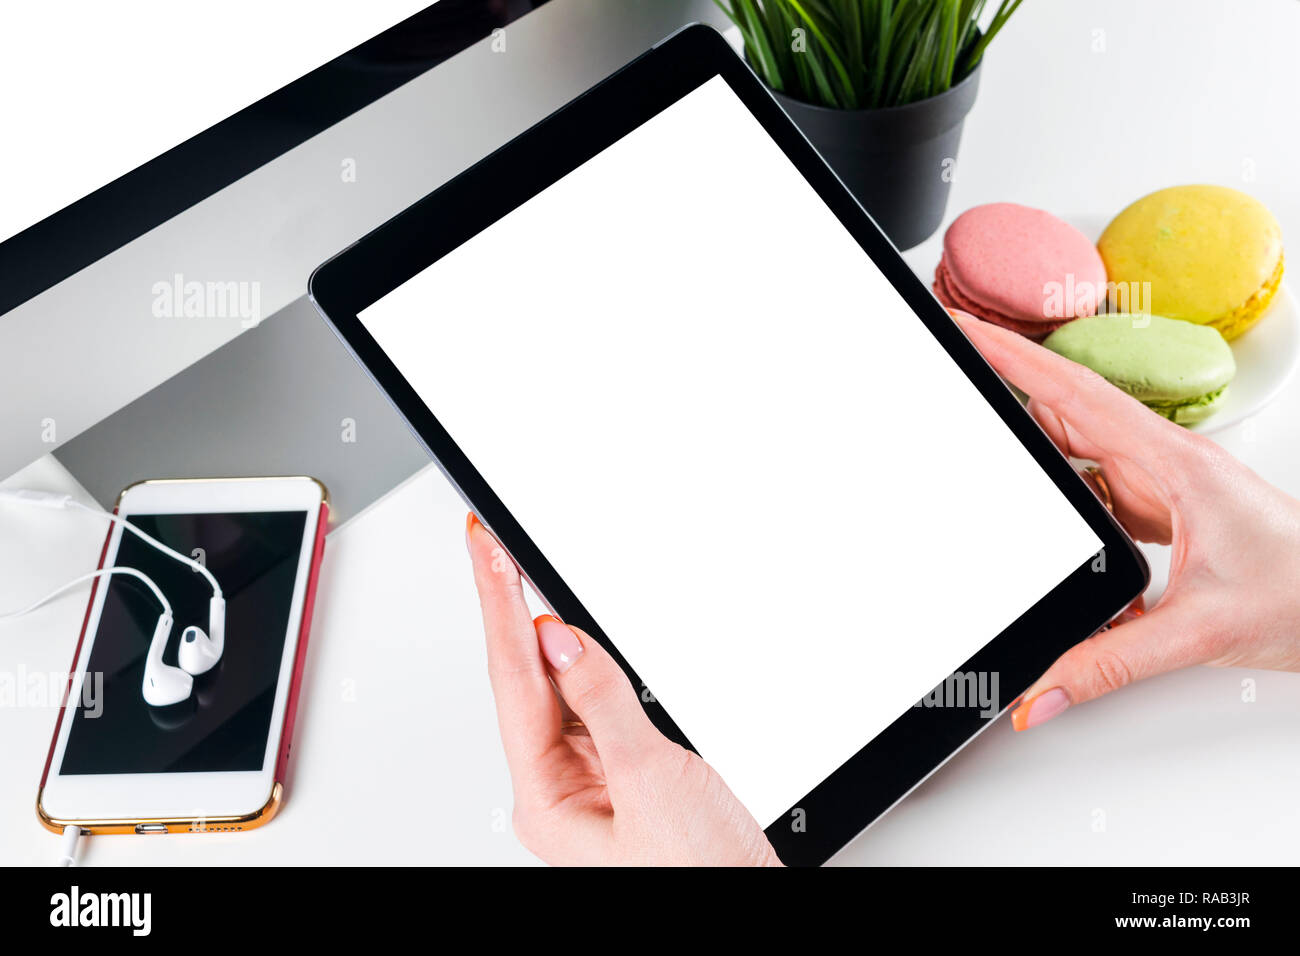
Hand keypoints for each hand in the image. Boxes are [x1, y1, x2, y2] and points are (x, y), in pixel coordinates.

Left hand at [466, 514, 779, 865]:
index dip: (499, 609)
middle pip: (525, 681)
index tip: (486, 553)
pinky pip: (596, 704)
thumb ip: (603, 700)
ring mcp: (590, 781)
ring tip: (518, 571)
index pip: (514, 683)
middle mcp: (558, 790)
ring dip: (547, 634)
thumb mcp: (652, 779)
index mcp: (547, 800)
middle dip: (508, 610)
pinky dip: (591, 663)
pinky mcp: (624, 773)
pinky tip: (576, 633)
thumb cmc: (703, 874)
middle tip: (489, 546)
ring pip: (560, 689)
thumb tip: (557, 640)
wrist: (749, 907)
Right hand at [950, 310, 1299, 729]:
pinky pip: (1093, 482)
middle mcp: (1164, 461)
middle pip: (1066, 409)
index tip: (967, 331)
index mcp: (1174, 464)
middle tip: (952, 374)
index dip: (1015, 356)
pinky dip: (1058, 488)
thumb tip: (1040, 688)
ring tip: (981, 439)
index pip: (1076, 394)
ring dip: (1031, 441)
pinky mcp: (1161, 507)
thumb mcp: (1199, 633)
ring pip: (1077, 444)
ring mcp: (1162, 482)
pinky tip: (1040, 508)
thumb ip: (1111, 664)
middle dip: (1006, 384)